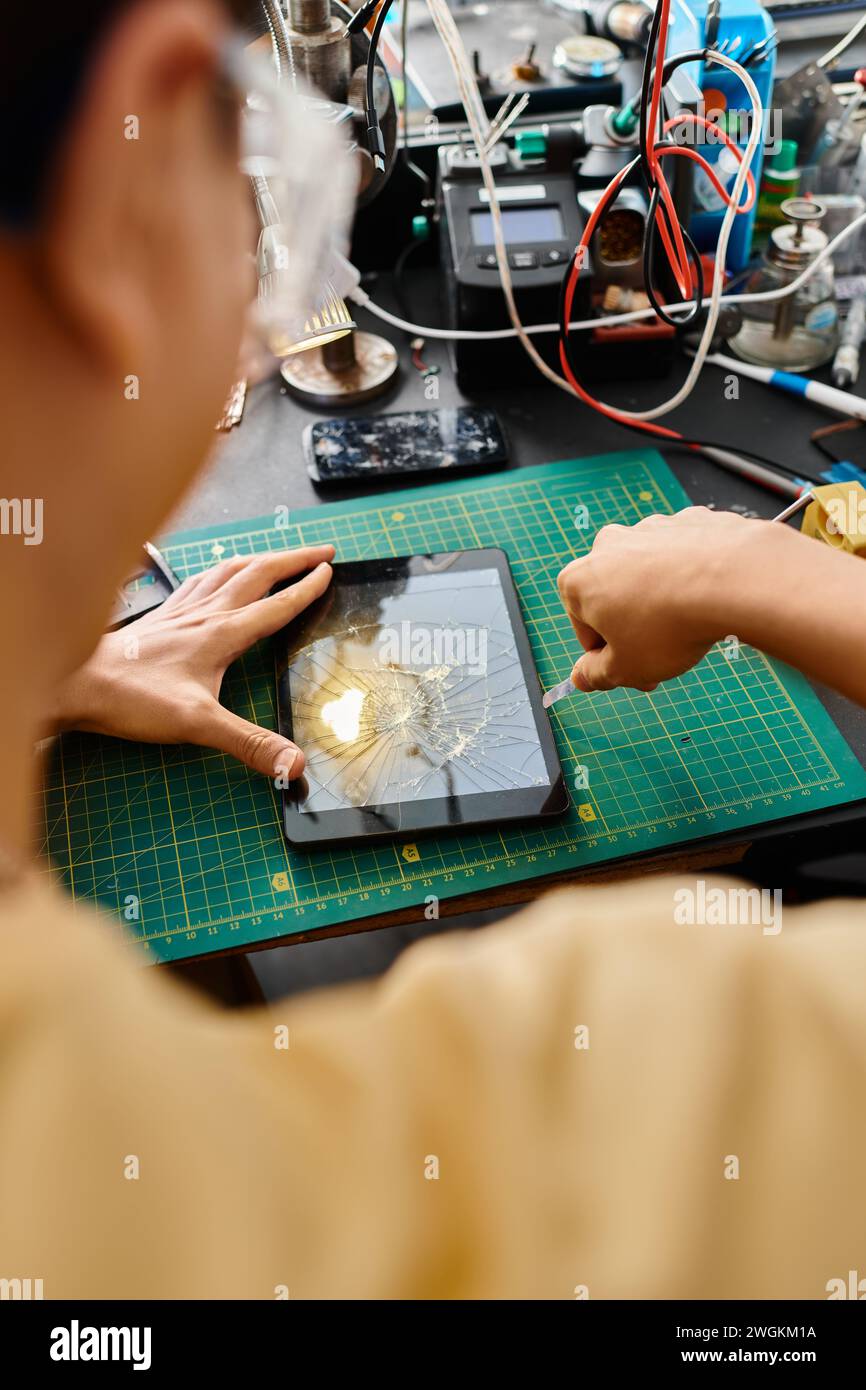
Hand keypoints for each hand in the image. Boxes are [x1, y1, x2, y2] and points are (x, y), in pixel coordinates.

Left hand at [51, 546, 334, 777]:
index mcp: (221, 634)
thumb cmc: (133, 699)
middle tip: (321, 549)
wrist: (76, 682)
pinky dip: (217, 570)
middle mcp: (204, 614)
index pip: (275, 605)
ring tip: (276, 555)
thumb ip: (249, 743)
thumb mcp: (198, 726)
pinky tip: (214, 576)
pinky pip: (197, 581)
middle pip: (257, 573)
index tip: (330, 570)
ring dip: (258, 558)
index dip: (305, 588)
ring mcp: (180, 611)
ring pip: (227, 571)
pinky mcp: (160, 616)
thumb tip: (293, 765)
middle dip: (293, 558)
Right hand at [557, 507, 769, 692]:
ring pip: (650, 574)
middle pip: (615, 597)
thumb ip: (596, 674)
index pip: (585, 629)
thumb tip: (581, 677)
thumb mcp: (626, 668)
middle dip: (634, 626)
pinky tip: (711, 597)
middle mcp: (608, 545)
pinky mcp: (688, 521)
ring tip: (691, 625)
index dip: (610, 656)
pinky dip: (693, 575)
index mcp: (579, 580)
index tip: (635, 669)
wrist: (732, 580)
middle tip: (664, 654)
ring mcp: (650, 528)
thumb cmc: (670, 626)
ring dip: (662, 599)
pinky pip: (685, 555)